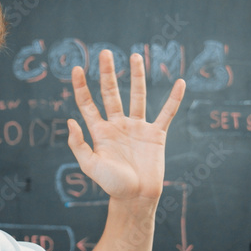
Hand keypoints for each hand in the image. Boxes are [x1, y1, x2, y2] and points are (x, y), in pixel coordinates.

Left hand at [67, 50, 185, 201]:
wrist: (136, 198)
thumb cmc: (112, 184)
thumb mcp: (90, 166)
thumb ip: (79, 144)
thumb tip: (70, 120)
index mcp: (100, 131)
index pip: (88, 103)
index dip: (81, 86)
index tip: (76, 68)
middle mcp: (118, 125)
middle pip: (111, 93)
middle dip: (107, 73)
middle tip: (105, 53)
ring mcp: (138, 128)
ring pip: (138, 96)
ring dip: (136, 77)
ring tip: (135, 57)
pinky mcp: (156, 134)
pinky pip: (167, 113)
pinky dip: (174, 99)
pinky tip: (180, 83)